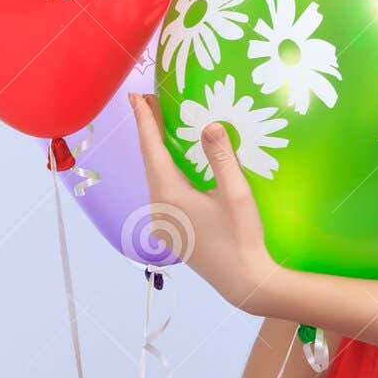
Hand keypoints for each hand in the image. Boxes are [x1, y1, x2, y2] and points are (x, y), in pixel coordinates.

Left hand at [129, 90, 276, 314]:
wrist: (243, 282)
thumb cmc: (242, 236)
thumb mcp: (235, 192)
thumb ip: (221, 156)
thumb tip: (209, 125)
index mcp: (169, 196)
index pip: (152, 149)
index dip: (144, 120)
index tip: (134, 96)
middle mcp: (157, 209)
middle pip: (150, 162)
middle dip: (149, 131)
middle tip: (148, 102)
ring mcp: (162, 223)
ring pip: (155, 179)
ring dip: (157, 153)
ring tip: (160, 128)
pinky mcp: (171, 233)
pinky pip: (162, 194)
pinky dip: (164, 173)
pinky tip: (173, 166)